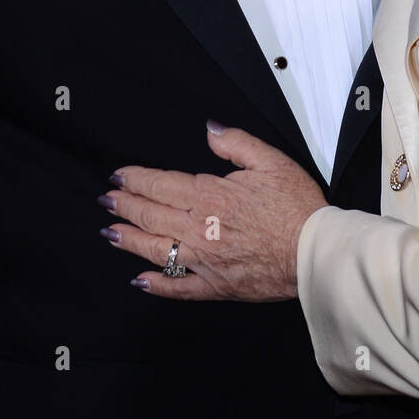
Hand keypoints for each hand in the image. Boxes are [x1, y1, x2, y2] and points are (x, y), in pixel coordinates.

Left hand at [98, 122, 326, 300]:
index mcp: (209, 195)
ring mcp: (203, 260)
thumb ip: (235, 143)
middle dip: (123, 205)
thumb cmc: (296, 205)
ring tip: (110, 233)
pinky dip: (156, 285)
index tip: (118, 175)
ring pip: (155, 249)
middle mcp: (198, 228)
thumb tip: (209, 130)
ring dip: (128, 240)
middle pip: (149, 215)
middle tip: (105, 200)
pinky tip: (140, 280)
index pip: (159, 184)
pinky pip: (177, 288)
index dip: (135, 179)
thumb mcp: (270, 161)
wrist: (313, 251)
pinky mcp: (214, 286)